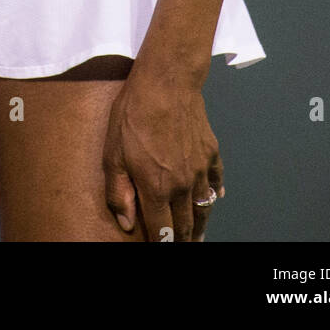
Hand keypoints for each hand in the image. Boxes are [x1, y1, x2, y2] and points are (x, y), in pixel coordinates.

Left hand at [102, 67, 224, 241]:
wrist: (166, 81)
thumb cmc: (135, 113)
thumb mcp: (112, 153)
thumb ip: (119, 192)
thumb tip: (126, 222)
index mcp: (157, 188)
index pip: (163, 232)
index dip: (162, 245)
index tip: (161, 249)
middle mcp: (182, 184)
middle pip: (186, 224)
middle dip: (184, 240)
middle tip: (184, 245)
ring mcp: (200, 169)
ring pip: (204, 207)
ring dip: (201, 224)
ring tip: (199, 235)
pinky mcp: (211, 151)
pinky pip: (217, 180)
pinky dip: (216, 192)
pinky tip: (215, 197)